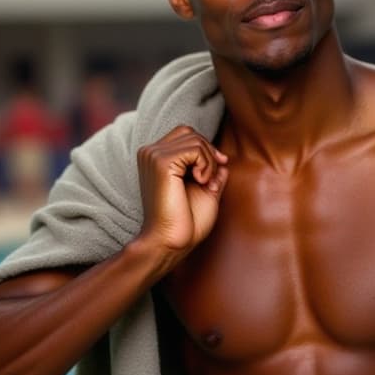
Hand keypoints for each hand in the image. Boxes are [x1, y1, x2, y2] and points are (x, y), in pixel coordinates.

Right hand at [135, 125, 228, 261]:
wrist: (171, 242)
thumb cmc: (186, 223)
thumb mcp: (206, 193)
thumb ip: (213, 175)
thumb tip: (224, 162)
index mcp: (155, 158)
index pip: (185, 134)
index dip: (205, 148)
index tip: (219, 166)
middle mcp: (150, 153)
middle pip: (190, 132)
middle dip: (209, 152)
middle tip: (211, 178)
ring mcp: (153, 155)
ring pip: (194, 139)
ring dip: (209, 161)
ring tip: (204, 183)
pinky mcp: (160, 162)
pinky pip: (194, 148)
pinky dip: (205, 164)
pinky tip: (200, 182)